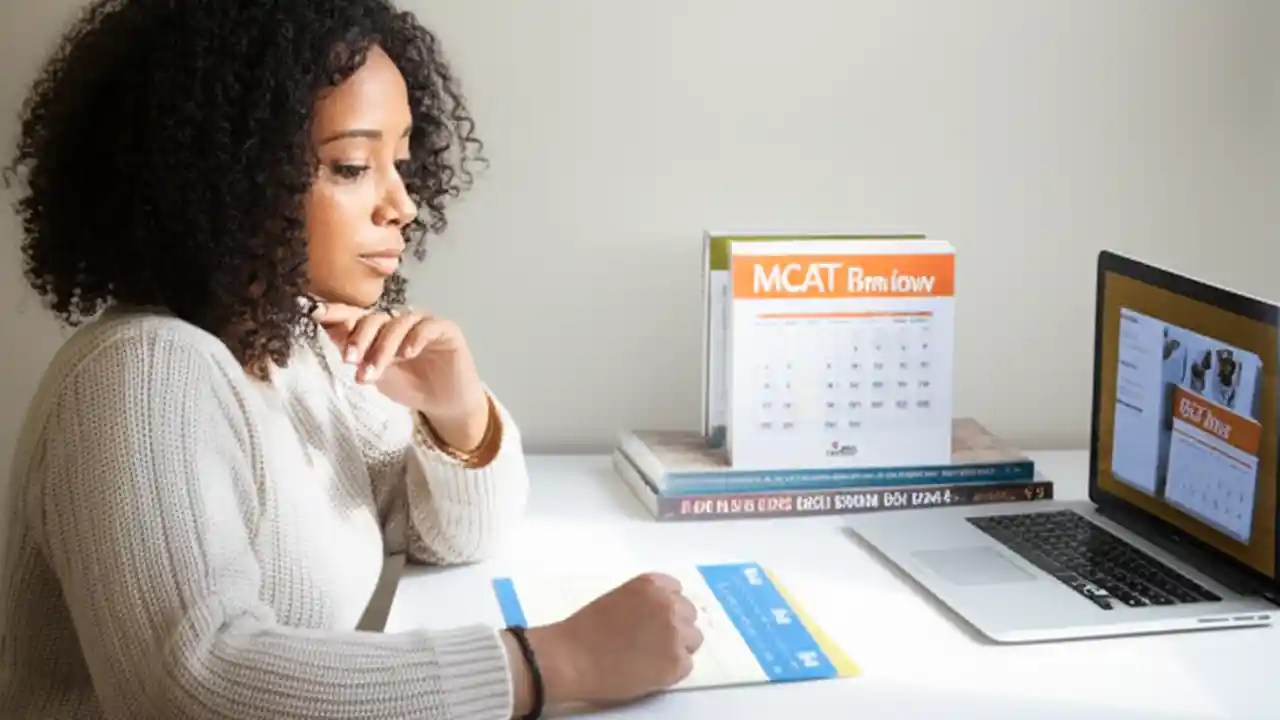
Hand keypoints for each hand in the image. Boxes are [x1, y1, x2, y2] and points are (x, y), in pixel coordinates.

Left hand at [310, 300, 488, 449]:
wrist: (444, 405)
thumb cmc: (410, 387)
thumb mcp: (376, 374)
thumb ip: (358, 355)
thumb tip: (329, 333)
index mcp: (379, 329)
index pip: (356, 316)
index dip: (336, 312)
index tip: (315, 313)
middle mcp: (399, 321)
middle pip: (374, 318)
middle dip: (359, 339)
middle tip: (350, 360)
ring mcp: (422, 323)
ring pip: (398, 324)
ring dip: (383, 348)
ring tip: (374, 373)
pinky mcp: (446, 330)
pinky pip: (427, 326)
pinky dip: (415, 338)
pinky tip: (407, 353)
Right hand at [513, 573, 703, 710]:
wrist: (571, 657)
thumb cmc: (586, 630)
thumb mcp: (619, 599)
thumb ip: (645, 602)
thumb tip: (659, 617)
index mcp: (652, 585)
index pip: (677, 591)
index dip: (667, 607)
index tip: (655, 619)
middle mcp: (668, 604)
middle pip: (689, 614)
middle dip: (675, 626)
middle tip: (652, 641)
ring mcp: (675, 633)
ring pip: (693, 640)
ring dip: (677, 647)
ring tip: (650, 657)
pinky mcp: (676, 662)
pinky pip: (686, 665)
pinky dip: (671, 670)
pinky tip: (648, 671)